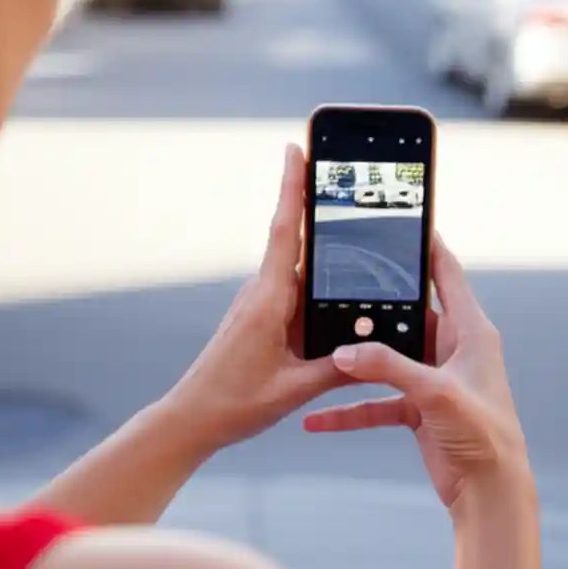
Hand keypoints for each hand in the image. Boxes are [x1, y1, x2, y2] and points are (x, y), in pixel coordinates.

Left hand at [168, 144, 348, 450]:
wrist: (190, 420)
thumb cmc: (233, 404)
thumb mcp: (295, 389)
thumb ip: (338, 368)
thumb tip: (377, 350)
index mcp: (268, 300)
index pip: (283, 230)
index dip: (292, 187)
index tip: (297, 148)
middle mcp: (262, 294)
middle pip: (295, 239)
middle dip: (316, 204)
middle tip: (342, 171)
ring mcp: (261, 306)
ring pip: (299, 270)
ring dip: (323, 253)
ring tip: (357, 235)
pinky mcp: (262, 321)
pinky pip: (295, 294)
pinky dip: (318, 287)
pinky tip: (339, 295)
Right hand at [303, 236, 531, 516]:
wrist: (490, 491)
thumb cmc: (485, 435)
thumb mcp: (435, 393)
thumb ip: (389, 367)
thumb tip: (346, 351)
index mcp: (470, 331)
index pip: (446, 274)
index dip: (426, 246)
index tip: (403, 220)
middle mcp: (452, 349)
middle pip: (405, 314)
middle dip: (372, 306)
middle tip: (337, 285)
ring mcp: (433, 379)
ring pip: (386, 358)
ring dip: (356, 360)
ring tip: (318, 348)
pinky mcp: (420, 409)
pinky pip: (377, 401)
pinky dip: (350, 408)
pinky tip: (318, 417)